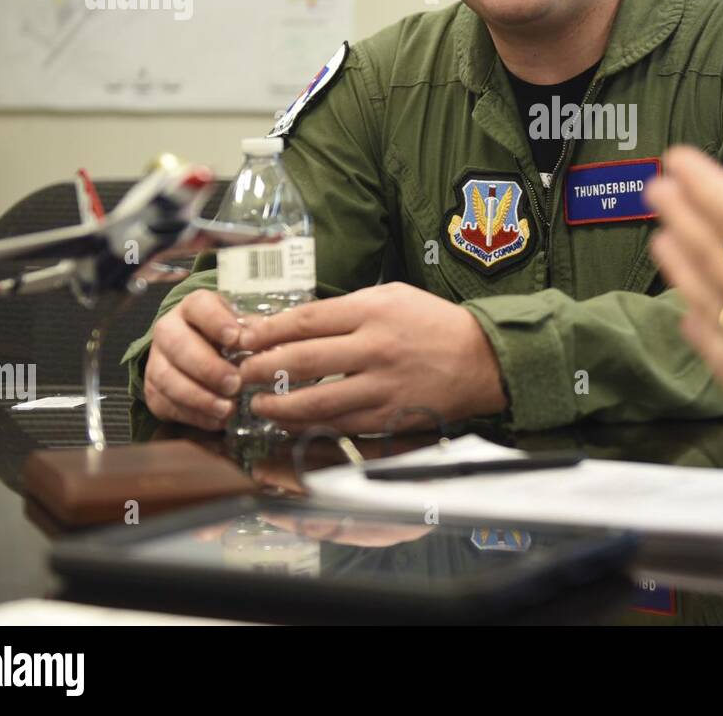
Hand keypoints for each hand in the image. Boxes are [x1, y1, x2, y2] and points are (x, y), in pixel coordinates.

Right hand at [143, 289, 241, 430]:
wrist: (198, 349)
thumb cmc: (227, 335)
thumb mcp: (241, 324)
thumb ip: (253, 332)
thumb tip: (269, 344)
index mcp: (193, 307)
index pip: (199, 306)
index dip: (217, 322)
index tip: (237, 339)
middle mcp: (168, 330)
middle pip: (179, 345)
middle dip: (208, 368)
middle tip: (235, 384)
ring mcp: (156, 360)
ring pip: (167, 378)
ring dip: (199, 397)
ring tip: (226, 409)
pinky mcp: (152, 388)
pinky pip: (165, 404)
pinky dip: (192, 415)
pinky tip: (216, 420)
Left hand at [234, 282, 506, 434]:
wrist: (481, 359)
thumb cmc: (433, 323)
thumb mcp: (392, 296)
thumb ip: (347, 308)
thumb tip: (296, 323)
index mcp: (372, 311)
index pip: (305, 320)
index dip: (266, 332)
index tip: (242, 339)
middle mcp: (374, 347)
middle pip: (302, 360)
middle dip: (262, 370)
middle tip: (240, 375)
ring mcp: (382, 386)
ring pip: (316, 400)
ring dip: (279, 405)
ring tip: (259, 405)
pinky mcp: (389, 416)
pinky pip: (340, 424)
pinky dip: (310, 425)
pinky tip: (293, 422)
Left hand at [646, 138, 722, 461]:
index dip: (704, 182)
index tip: (676, 159)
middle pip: (711, 252)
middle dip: (683, 215)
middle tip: (655, 189)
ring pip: (708, 301)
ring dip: (681, 266)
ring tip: (659, 241)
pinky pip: (722, 356)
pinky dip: (700, 331)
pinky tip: (689, 323)